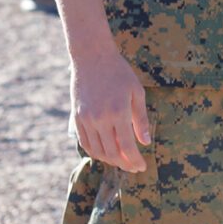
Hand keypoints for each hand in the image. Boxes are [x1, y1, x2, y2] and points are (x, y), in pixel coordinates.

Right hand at [70, 49, 150, 172]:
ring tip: (121, 161)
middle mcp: (100, 119)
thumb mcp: (136, 92)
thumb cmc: (119, 72)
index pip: (127, 147)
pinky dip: (95, 152)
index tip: (142, 167)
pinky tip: (105, 153)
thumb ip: (141, 119)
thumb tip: (145, 142)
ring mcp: (86, 119)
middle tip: (134, 167)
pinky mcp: (77, 117)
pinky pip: (85, 142)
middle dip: (124, 164)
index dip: (135, 160)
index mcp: (118, 112)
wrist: (92, 57)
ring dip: (110, 160)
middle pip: (112, 153)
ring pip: (97, 151)